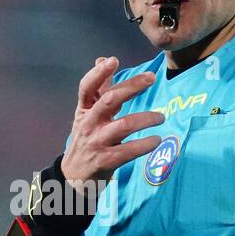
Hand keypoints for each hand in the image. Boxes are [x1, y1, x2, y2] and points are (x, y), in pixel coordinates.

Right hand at [59, 57, 164, 191]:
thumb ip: (99, 89)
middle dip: (131, 87)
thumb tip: (101, 59)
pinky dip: (145, 144)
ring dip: (146, 118)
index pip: (87, 88)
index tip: (113, 60)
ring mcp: (97, 142)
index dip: (98, 73)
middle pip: (109, 101)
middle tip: (151, 78)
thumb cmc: (86, 139)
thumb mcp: (87, 114)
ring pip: (124, 125)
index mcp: (84, 110)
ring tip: (161, 117)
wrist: (74, 176)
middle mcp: (89, 124)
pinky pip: (129, 150)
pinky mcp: (106, 161)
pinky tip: (156, 140)